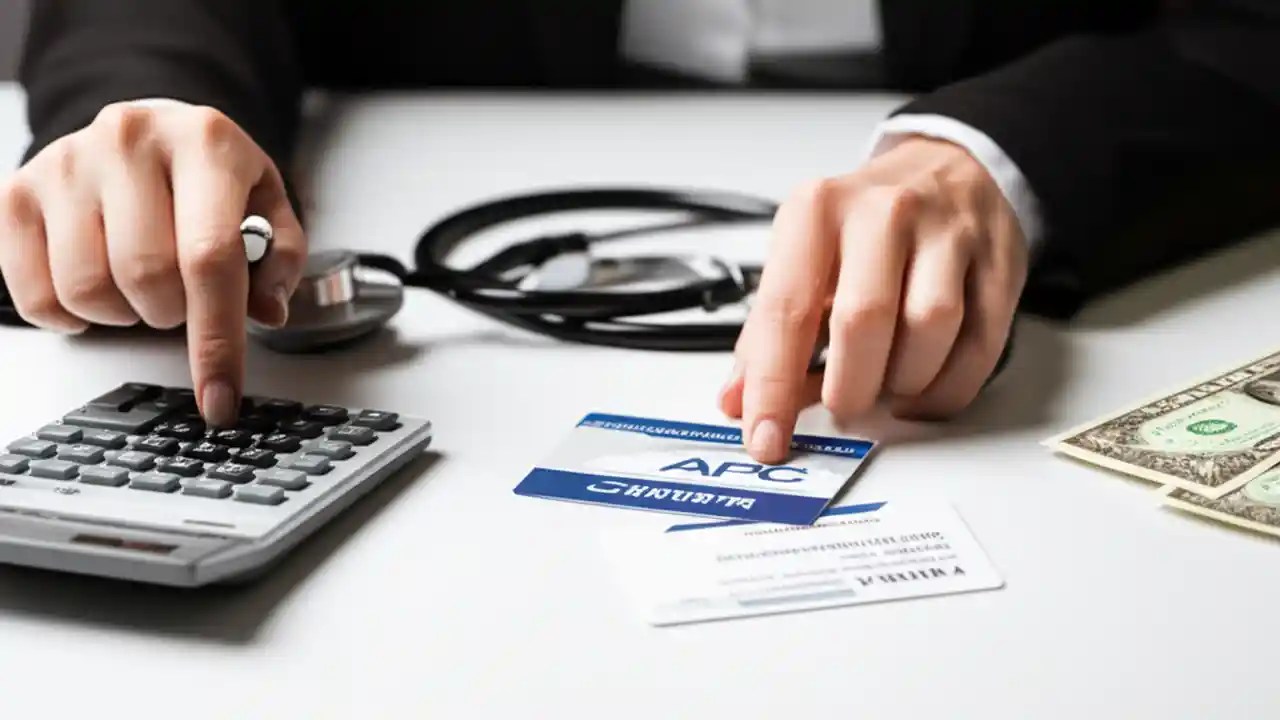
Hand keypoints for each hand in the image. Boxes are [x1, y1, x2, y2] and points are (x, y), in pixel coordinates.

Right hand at [0, 101, 305, 425]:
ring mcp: (66, 162)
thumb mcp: (268, 203)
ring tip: (143, 283)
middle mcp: (129, 140)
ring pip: (87, 289)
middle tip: (184, 294)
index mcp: (205, 142)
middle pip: (146, 277)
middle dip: (173, 314)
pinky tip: (101, 287)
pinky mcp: (18, 191)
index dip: (217, 338)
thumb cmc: (211, 175)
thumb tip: (266, 311)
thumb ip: (279, 258)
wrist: (150, 129)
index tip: (220, 397)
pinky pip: (36, 294)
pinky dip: (72, 315)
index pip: (209, 257)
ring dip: (125, 313)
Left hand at [719, 136, 1028, 462]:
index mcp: (817, 210)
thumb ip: (768, 332)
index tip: (766, 438)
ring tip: (885, 386)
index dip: (772, 386)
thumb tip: (740, 402)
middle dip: (849, 385)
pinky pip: (979, 344)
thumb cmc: (865, 224)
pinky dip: (947, 388)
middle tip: (842, 405)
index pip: (786, 309)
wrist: (949, 165)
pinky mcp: (998, 262)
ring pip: (929, 329)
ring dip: (902, 383)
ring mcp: (948, 233)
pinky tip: (924, 391)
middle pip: (863, 320)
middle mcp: (883, 212)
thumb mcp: (804, 257)